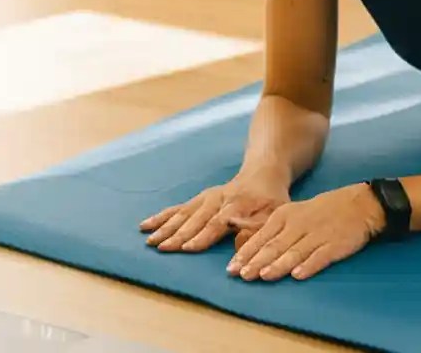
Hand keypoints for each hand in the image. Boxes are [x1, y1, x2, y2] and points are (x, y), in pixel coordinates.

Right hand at [139, 166, 291, 252]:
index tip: (187, 248)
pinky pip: (177, 209)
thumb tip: (239, 246)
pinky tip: (146, 225)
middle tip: (162, 247)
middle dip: (177, 234)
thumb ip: (257, 229)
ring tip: (149, 240)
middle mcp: (217, 200)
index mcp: (236, 204)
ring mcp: (205, 198)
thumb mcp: (274, 214)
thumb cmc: (271, 200)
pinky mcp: (198, 199)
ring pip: (182, 213)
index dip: (202, 236)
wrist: (263, 174)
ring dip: (166, 227)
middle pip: (195, 219)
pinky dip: (161, 217)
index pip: (216, 223)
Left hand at [227, 183, 385, 281]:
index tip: (230, 268)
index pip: (261, 237)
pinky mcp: (335, 245)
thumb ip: (274, 230)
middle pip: (273, 246)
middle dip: (255, 262)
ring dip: (278, 265)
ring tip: (263, 276)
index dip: (245, 253)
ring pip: (293, 252)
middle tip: (240, 275)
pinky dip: (308, 266)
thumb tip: (250, 249)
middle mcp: (298, 225)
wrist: (359, 204)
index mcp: (285, 216)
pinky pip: (320, 256)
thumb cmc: (322, 212)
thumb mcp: (294, 213)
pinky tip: (298, 276)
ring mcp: (317, 235)